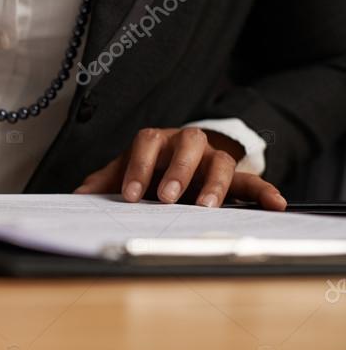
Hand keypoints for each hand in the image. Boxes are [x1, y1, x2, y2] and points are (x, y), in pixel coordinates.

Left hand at [75, 127, 286, 210]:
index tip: (128, 195)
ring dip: (214, 184)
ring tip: (206, 207)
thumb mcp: (120, 175)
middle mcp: (185, 145)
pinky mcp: (233, 177)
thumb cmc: (146, 170)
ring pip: (219, 161)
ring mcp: (211, 159)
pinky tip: (276, 204)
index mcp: (155, 142)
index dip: (137, 167)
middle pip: (187, 144)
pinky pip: (251, 181)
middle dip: (177, 170)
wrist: (175, 164)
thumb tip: (73, 197)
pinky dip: (264, 192)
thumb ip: (100, 184)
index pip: (146, 143)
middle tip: (166, 198)